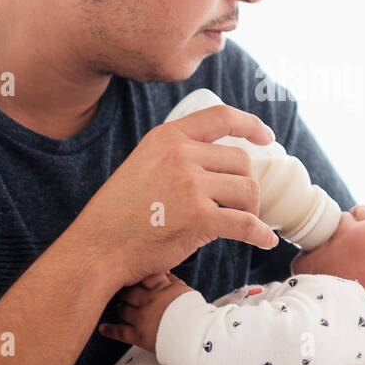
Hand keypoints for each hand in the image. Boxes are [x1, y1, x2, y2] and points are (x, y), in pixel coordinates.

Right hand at [72, 104, 280, 288]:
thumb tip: (217, 163)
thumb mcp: (142, 163)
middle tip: (241, 205)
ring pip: (248, 190)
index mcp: (168, 137)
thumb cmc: (119, 213)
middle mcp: (181, 155)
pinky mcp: (198, 218)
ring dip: (251, 209)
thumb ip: (175, 155)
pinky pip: (245, 224)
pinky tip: (263, 239)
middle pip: (241, 161)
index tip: (266, 137)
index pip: (221, 117)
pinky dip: (259, 234)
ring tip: (240, 222)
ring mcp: (190, 185)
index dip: (250, 125)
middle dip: (246, 185)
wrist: (98, 247)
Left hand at [98, 271, 195, 352]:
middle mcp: (148, 301)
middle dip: (123, 289)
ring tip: (120, 306)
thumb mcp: (185, 291)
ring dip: (120, 306)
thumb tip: (163, 271)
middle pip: (128, 290)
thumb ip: (171, 281)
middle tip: (121, 288)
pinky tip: (103, 328)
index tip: (129, 271)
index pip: (142, 274)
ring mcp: (142, 318)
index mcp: (161, 288)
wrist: (197, 336)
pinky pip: (119, 332)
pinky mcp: (139, 336)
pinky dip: (110, 330)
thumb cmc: (195, 313)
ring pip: (123, 308)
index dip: (135, 272)